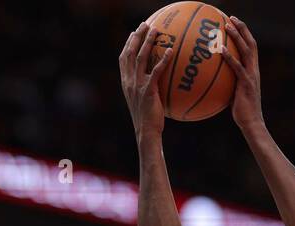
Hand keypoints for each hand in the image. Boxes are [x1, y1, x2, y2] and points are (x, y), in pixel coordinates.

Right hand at [120, 20, 171, 142]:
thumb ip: (146, 88)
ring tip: (156, 31)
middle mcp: (129, 81)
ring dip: (148, 42)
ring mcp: (137, 85)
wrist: (146, 132)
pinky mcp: (148, 91)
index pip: (123, 58)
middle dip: (136, 36)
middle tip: (145, 24)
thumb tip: (158, 82)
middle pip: (130, 53)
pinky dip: (162, 60)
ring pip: (141, 58)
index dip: (128, 44)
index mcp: (126, 82)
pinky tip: (170, 51)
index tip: (133, 33)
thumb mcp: (143, 101)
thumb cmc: (148, 119)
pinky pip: (155, 72)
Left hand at [221, 16, 263, 130]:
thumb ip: (229, 82)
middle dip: (242, 29)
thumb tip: (215, 79)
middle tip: (231, 18)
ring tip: (226, 26)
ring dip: (237, 37)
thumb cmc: (242, 111)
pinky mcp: (246, 84)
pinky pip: (237, 67)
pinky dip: (229, 57)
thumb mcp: (235, 93)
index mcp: (253, 71)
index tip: (235, 23)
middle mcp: (254, 70)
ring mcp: (251, 76)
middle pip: (251, 44)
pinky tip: (220, 49)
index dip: (245, 34)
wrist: (252, 123)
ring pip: (246, 51)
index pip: (251, 48)